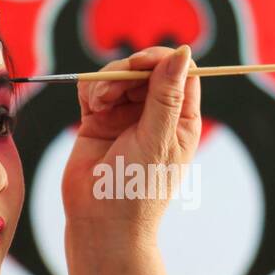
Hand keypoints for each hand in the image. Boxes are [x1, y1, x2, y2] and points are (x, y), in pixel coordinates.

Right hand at [61, 44, 201, 246]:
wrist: (100, 223)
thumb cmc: (137, 189)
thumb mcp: (157, 140)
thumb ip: (166, 95)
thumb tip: (182, 52)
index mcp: (180, 120)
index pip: (180, 73)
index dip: (162, 60)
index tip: (142, 64)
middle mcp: (154, 115)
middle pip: (146, 69)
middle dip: (129, 71)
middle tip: (116, 86)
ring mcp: (125, 116)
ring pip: (118, 75)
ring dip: (108, 81)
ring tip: (101, 103)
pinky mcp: (97, 120)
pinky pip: (94, 88)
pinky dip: (92, 89)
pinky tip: (93, 106)